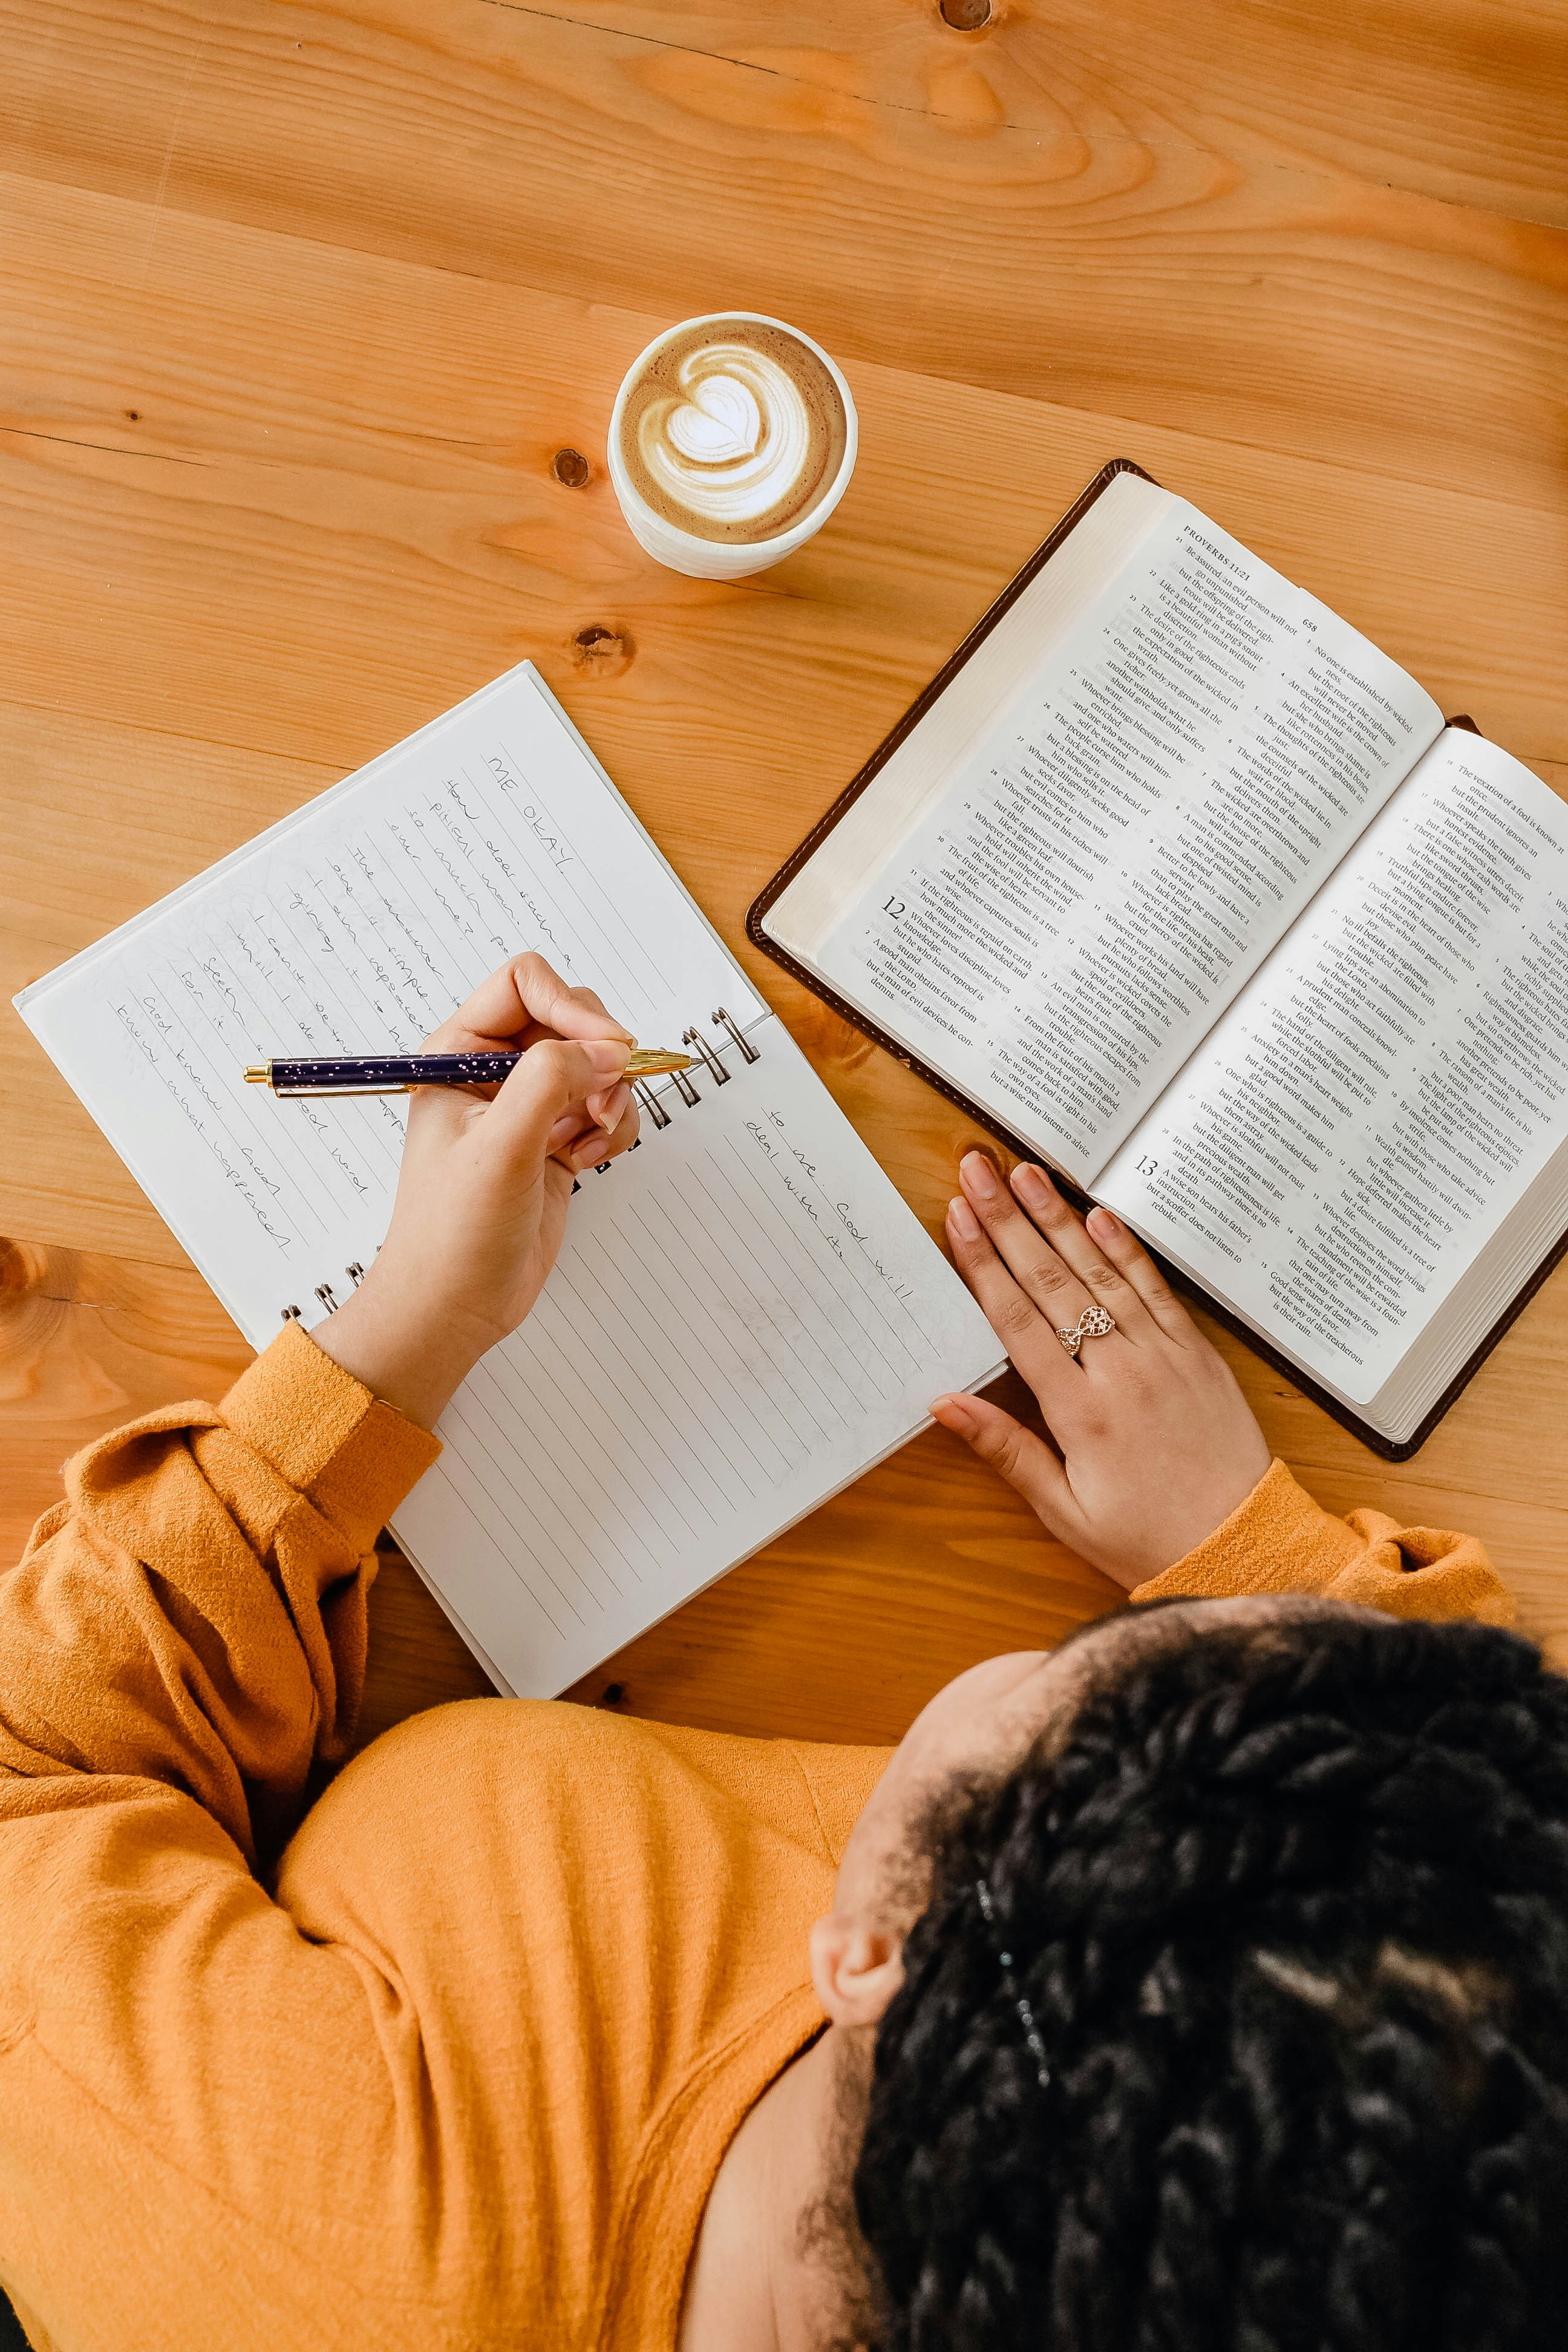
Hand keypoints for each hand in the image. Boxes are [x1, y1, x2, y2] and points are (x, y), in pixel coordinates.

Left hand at [311, 954, 638, 1426]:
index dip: (570, 1007)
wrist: (453, 1306)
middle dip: (599, 1054)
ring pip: (595, 1063)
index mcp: (457, 1054)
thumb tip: (604, 1049)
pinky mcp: (554, 1141)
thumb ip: (549, 1082)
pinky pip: (604, 1106)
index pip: (524, 985)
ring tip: (593, 1138)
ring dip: (612, 1094)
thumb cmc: (451, 1232)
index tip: (604, 1048)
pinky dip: (614, 1127)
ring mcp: (526, 1107)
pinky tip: (591, 1159)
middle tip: (601, 1103)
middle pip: (569, 1018)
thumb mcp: (498, 1147)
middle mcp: (492, 1072)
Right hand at [931, 1153, 1270, 1588]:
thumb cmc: (1148, 1539)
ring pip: (1099, 1272)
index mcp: (1079, 1413)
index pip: (1017, 1320)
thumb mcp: (1065, 1511)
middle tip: (978, 1169)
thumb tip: (945, 1404)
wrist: (1245, 1545)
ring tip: (1026, 1173)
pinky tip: (1098, 1216)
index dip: (982, 1263)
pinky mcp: (1195, 1352)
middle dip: (1008, 1219)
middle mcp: (1119, 1371)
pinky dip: (1125, 1249)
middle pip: (1050, 1280)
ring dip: (1058, 1218)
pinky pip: (1154, 1289)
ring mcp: (1161, 1355)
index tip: (958, 1216)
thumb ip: (1006, 1450)